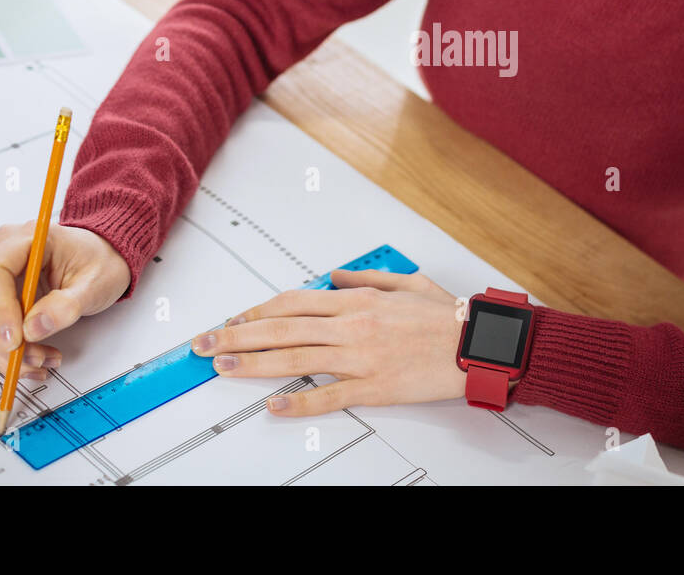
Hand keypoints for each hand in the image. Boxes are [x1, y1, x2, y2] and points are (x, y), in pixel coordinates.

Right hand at [0, 222, 131, 380]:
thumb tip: (33, 328)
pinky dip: (7, 352)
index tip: (17, 338)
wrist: (103, 260)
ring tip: (41, 361)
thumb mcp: (95, 284)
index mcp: (27, 239)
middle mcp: (3, 254)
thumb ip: (67, 305)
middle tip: (30, 358)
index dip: (0, 308)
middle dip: (1, 338)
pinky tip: (35, 360)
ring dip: (5, 351)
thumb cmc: (100, 263)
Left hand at [191, 269, 466, 416]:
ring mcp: (361, 357)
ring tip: (222, 368)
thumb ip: (364, 279)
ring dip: (253, 363)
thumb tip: (333, 277)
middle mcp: (353, 326)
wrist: (477, 344)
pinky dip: (299, 400)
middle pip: (282, 328)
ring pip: (296, 358)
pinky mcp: (375, 387)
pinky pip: (330, 395)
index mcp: (357, 300)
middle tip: (206, 344)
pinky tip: (274, 406)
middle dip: (237, 336)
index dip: (257, 310)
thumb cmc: (446, 316)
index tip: (233, 319)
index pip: (293, 301)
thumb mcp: (404, 282)